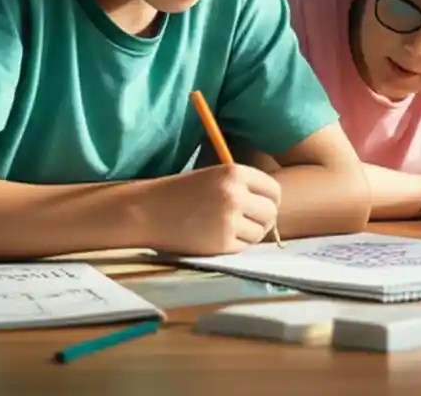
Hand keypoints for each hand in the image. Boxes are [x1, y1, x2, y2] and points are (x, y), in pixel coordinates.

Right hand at [145, 164, 281, 254]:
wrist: (147, 211)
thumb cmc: (179, 193)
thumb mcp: (214, 177)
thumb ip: (242, 187)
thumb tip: (272, 206)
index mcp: (235, 172)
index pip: (273, 190)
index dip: (269, 201)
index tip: (261, 207)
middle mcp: (235, 194)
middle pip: (270, 213)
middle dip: (263, 220)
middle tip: (248, 223)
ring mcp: (229, 219)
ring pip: (259, 232)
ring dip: (249, 234)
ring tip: (228, 229)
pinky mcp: (221, 242)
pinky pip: (243, 247)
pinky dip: (235, 245)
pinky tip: (217, 237)